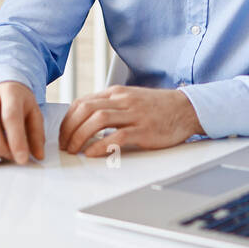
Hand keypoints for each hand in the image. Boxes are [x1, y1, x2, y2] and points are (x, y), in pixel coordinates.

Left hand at [58, 86, 204, 156]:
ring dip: (80, 136)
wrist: (186, 108)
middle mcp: (122, 100)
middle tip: (64, 145)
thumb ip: (109, 107)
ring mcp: (134, 114)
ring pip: (97, 120)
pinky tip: (92, 154)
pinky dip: (100, 146)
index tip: (62, 134)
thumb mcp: (129, 99)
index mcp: (116, 93)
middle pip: (85, 109)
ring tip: (74, 150)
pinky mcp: (145, 130)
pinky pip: (117, 136)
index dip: (67, 120)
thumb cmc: (157, 107)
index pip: (82, 102)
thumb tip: (84, 121)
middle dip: (69, 129)